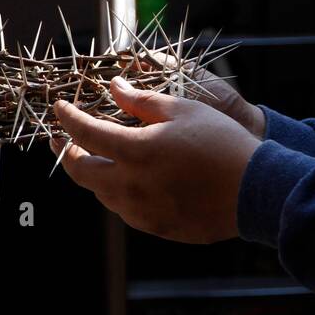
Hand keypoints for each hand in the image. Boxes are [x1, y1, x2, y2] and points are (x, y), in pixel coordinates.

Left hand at [49, 76, 262, 243]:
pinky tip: (131, 180)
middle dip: (67, 153)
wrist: (254, 191)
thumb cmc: (221, 143)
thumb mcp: (183, 110)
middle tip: (64, 139)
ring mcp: (140, 211)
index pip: (85, 134)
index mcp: (134, 152)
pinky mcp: (155, 226)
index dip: (68, 118)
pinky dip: (119, 191)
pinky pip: (125, 209)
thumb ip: (142, 100)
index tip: (60, 109)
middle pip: (81, 172)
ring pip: (101, 193)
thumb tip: (115, 88)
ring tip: (98, 158)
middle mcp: (129, 186)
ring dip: (94, 173)